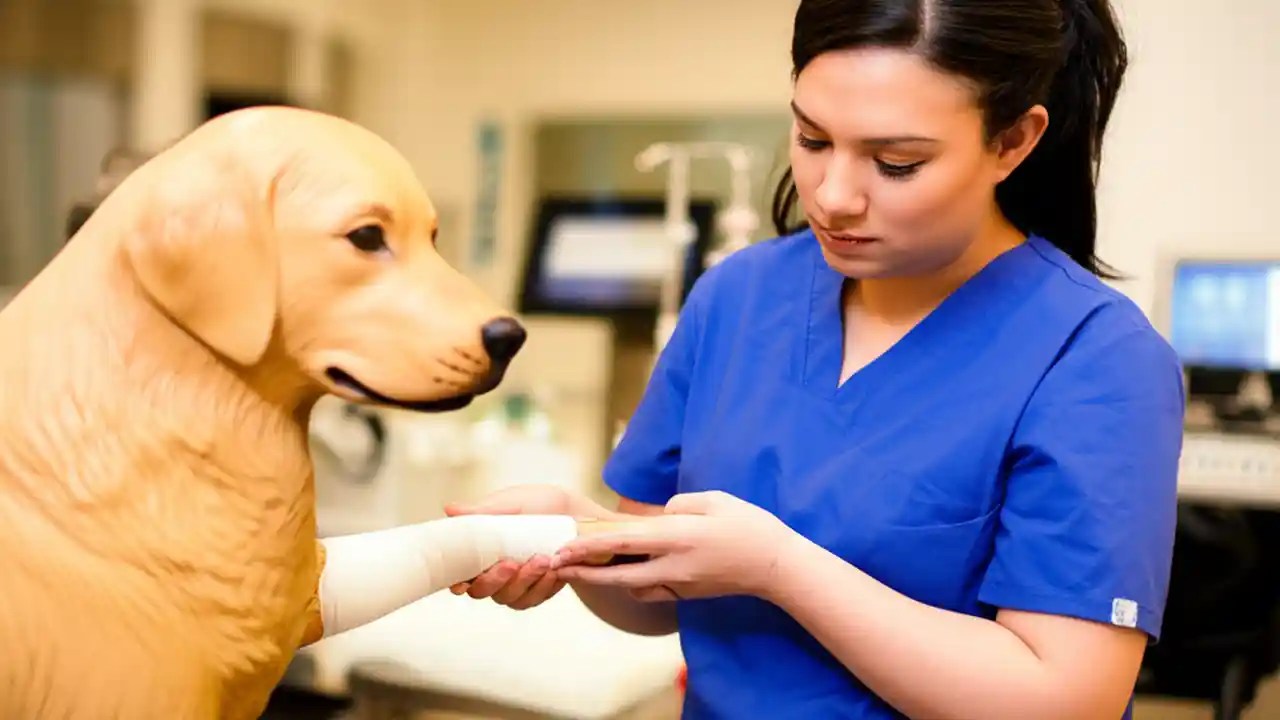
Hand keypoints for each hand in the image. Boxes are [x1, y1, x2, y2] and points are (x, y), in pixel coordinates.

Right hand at [442, 484, 595, 609]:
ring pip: (509, 598)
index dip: (456, 582)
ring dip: (525, 581)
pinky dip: (543, 586)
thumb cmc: (541, 505)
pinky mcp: (537, 591)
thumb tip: (450, 510)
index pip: (457, 575)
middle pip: (481, 592)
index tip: (463, 581)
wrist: (579, 515)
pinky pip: (534, 598)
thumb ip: (483, 511)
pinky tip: (554, 570)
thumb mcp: (514, 502)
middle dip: (496, 580)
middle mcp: (493, 572)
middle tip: (512, 563)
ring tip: (542, 560)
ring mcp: (515, 584)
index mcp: (480, 551)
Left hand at [552, 490, 798, 602]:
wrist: (776, 567)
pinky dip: (634, 584)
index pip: (622, 542)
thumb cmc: (748, 526)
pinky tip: (630, 572)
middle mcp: (673, 565)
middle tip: (555, 567)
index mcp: (677, 536)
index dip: (587, 545)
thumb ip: (678, 505)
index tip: (562, 546)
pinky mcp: (687, 595)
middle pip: (616, 575)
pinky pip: (651, 592)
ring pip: (631, 587)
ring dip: (608, 579)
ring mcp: (680, 584)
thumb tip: (656, 518)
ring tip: (587, 567)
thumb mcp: (713, 500)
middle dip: (583, 572)